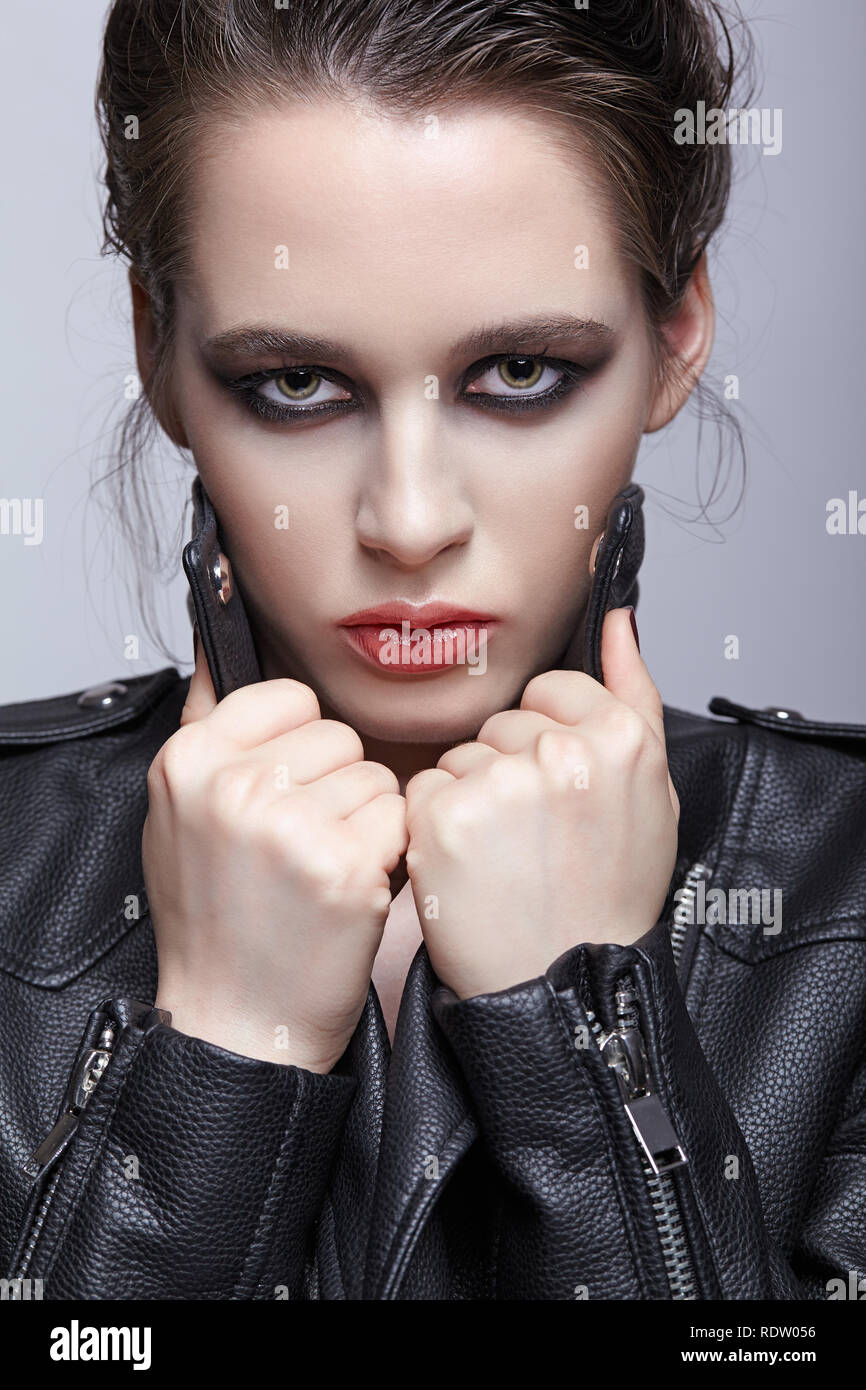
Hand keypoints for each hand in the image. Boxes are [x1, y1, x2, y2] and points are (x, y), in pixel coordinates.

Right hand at [144, 633, 406, 1070]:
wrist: (235, 1021)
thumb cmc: (215, 917)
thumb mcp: (180, 813)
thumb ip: (209, 726)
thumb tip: (220, 637)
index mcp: (188, 760)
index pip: (289, 697)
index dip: (301, 746)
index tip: (285, 792)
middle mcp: (232, 784)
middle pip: (339, 737)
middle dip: (336, 788)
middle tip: (300, 849)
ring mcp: (288, 824)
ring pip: (376, 776)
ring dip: (366, 822)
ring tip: (320, 872)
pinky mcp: (343, 865)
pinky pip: (400, 817)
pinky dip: (388, 853)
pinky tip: (349, 890)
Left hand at [404, 607, 678, 998]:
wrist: (565, 985)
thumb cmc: (608, 892)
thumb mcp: (653, 790)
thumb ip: (633, 692)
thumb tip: (617, 617)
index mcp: (619, 737)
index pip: (551, 691)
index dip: (550, 743)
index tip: (561, 796)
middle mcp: (561, 753)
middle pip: (503, 725)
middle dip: (510, 772)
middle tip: (536, 840)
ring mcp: (499, 785)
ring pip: (461, 757)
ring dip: (472, 800)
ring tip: (505, 859)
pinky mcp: (443, 819)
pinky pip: (424, 790)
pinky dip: (435, 827)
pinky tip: (468, 868)